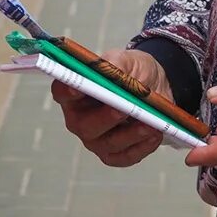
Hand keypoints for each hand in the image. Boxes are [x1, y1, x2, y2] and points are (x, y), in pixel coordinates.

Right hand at [51, 48, 172, 167]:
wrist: (154, 87)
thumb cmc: (132, 72)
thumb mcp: (127, 60)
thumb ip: (117, 65)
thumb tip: (112, 74)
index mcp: (75, 93)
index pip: (62, 92)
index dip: (66, 91)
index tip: (78, 87)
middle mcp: (80, 119)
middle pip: (84, 124)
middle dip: (105, 117)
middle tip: (124, 108)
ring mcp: (95, 140)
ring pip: (108, 143)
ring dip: (131, 134)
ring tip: (151, 124)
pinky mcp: (113, 154)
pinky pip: (125, 156)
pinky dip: (142, 147)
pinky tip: (155, 134)